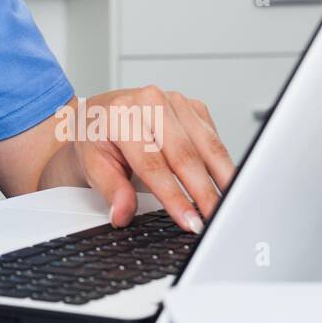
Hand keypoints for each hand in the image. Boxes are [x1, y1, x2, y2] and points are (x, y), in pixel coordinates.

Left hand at [55, 87, 235, 233]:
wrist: (100, 113)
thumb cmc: (97, 136)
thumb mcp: (93, 164)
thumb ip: (111, 190)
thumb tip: (122, 213)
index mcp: (121, 114)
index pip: (152, 163)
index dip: (174, 196)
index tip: (189, 221)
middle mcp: (150, 101)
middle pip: (185, 155)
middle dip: (203, 192)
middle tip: (214, 220)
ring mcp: (174, 101)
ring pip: (207, 145)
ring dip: (221, 178)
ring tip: (229, 206)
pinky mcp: (192, 107)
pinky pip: (214, 139)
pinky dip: (222, 164)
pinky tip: (225, 184)